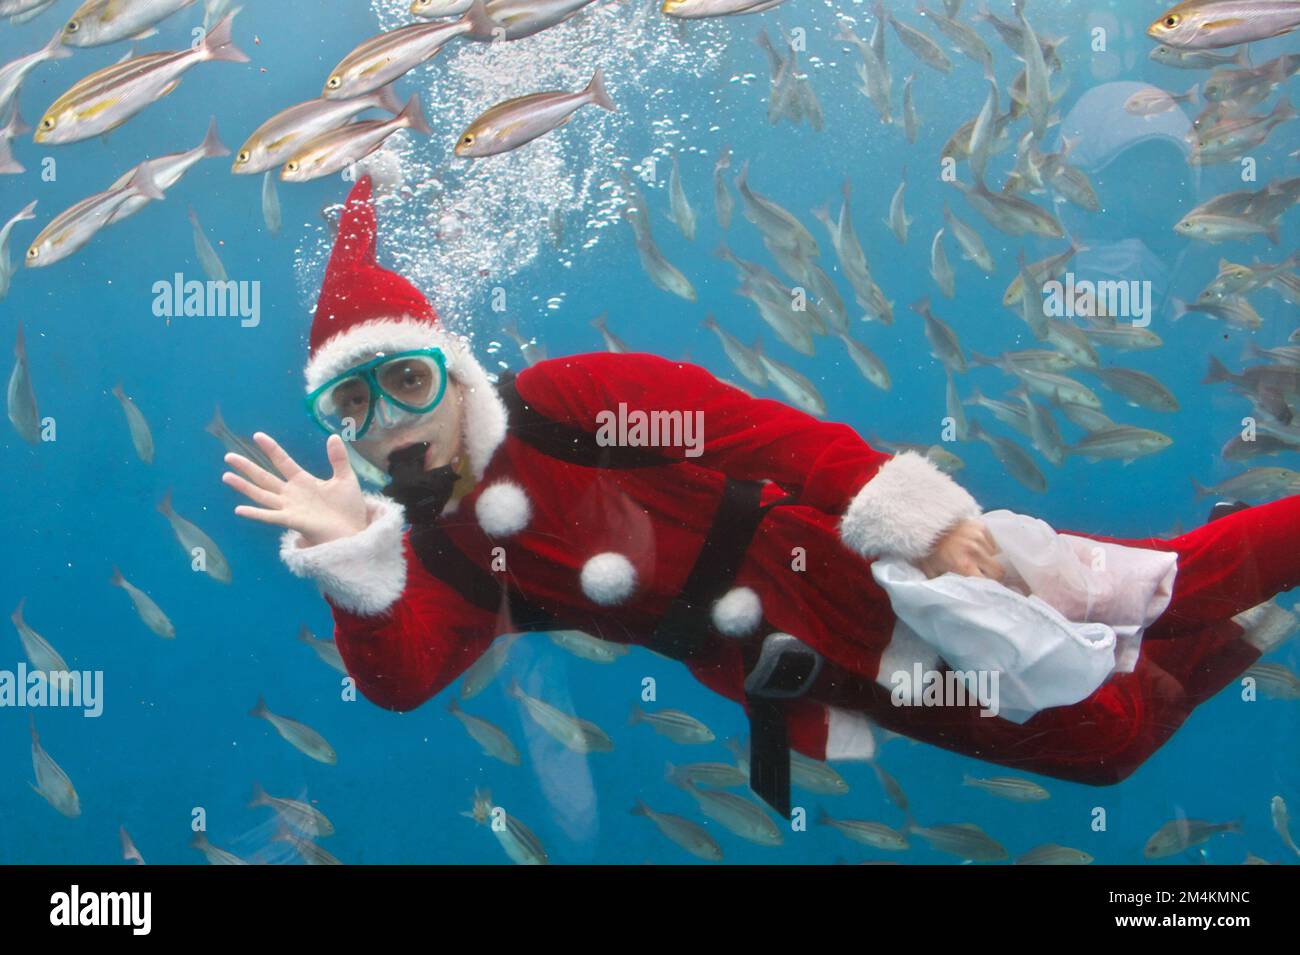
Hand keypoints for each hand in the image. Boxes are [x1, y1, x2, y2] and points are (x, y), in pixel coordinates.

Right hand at [222, 433, 368, 546]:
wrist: (354, 530)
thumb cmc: (348, 508)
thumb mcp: (345, 478)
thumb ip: (338, 458)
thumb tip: (333, 436)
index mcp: (303, 481)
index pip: (282, 461)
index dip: (271, 448)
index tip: (258, 435)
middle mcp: (291, 493)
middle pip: (264, 477)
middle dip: (247, 467)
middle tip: (228, 456)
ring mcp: (289, 507)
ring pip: (262, 494)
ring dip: (244, 486)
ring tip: (226, 476)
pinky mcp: (292, 521)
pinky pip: (270, 516)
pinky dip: (255, 513)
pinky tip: (239, 509)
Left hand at [916, 519, 1003, 580]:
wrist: (924, 527)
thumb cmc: (928, 553)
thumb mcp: (933, 574)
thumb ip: (948, 587)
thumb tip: (958, 599)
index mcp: (964, 565)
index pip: (989, 582)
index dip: (989, 587)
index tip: (987, 588)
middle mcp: (975, 551)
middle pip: (999, 570)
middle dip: (993, 575)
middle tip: (985, 575)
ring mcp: (979, 537)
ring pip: (996, 556)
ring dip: (988, 559)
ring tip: (975, 558)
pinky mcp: (981, 527)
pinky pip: (992, 542)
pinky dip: (986, 547)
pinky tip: (974, 547)